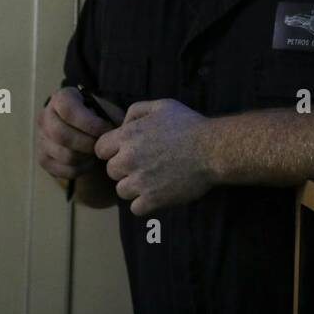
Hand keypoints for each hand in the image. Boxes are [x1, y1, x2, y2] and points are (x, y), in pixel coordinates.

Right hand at [36, 86, 115, 182]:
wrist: (88, 130)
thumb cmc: (100, 117)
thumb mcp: (107, 109)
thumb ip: (111, 116)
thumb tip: (116, 130)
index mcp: (61, 98)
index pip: (67, 110)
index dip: (90, 123)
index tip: (106, 130)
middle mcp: (45, 116)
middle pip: (62, 135)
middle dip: (88, 143)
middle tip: (103, 145)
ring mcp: (41, 139)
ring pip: (64, 155)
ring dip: (86, 157)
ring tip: (97, 152)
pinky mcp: (44, 159)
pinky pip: (63, 170)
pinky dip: (81, 169)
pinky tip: (89, 161)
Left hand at [93, 98, 215, 216]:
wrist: (213, 150)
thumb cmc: (190, 126)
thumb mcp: (162, 106)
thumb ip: (136, 111)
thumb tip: (122, 123)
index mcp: (127, 136)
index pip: (100, 149)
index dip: (112, 151)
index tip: (126, 152)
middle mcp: (128, 159)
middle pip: (111, 171)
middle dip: (124, 169)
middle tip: (146, 165)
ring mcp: (139, 181)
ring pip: (122, 191)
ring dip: (134, 187)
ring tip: (153, 180)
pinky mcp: (152, 199)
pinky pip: (136, 208)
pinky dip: (145, 203)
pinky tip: (158, 193)